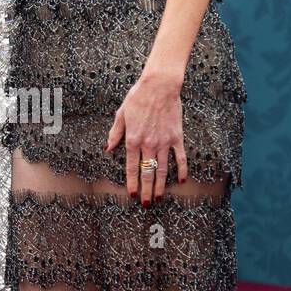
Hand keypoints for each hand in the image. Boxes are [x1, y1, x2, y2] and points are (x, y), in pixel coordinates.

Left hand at [104, 72, 187, 204]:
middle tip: (147, 204)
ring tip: (160, 197)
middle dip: (147, 190)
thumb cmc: (138, 98)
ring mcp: (164, 142)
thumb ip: (115, 133)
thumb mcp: (121, 114)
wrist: (159, 86)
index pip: (131, 168)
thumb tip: (108, 148)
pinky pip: (180, 157)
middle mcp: (148, 144)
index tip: (132, 194)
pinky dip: (182, 170)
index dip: (132, 183)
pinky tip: (181, 180)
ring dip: (161, 186)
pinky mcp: (177, 137)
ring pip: (163, 169)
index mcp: (133, 140)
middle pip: (147, 173)